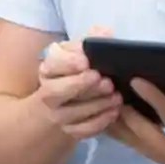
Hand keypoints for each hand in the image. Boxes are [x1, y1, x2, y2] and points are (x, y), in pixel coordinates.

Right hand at [36, 26, 121, 140]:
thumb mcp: (80, 52)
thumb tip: (104, 32)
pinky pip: (81, 131)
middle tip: (106, 81)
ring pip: (71, 113)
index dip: (68, 63)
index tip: (86, 61)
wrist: (65, 101)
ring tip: (117, 97)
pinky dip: (99, 123)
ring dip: (96, 105)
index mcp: (49, 68)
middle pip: (57, 92)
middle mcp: (47, 92)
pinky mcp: (69, 131)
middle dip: (81, 86)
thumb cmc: (77, 70)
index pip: (52, 65)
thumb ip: (91, 40)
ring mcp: (57, 114)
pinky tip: (114, 112)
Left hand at [108, 78, 164, 163]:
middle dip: (125, 113)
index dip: (154, 98)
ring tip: (100, 103)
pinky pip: (140, 147)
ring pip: (137, 143)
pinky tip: (114, 119)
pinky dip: (126, 133)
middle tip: (108, 89)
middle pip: (143, 133)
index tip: (136, 80)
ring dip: (120, 125)